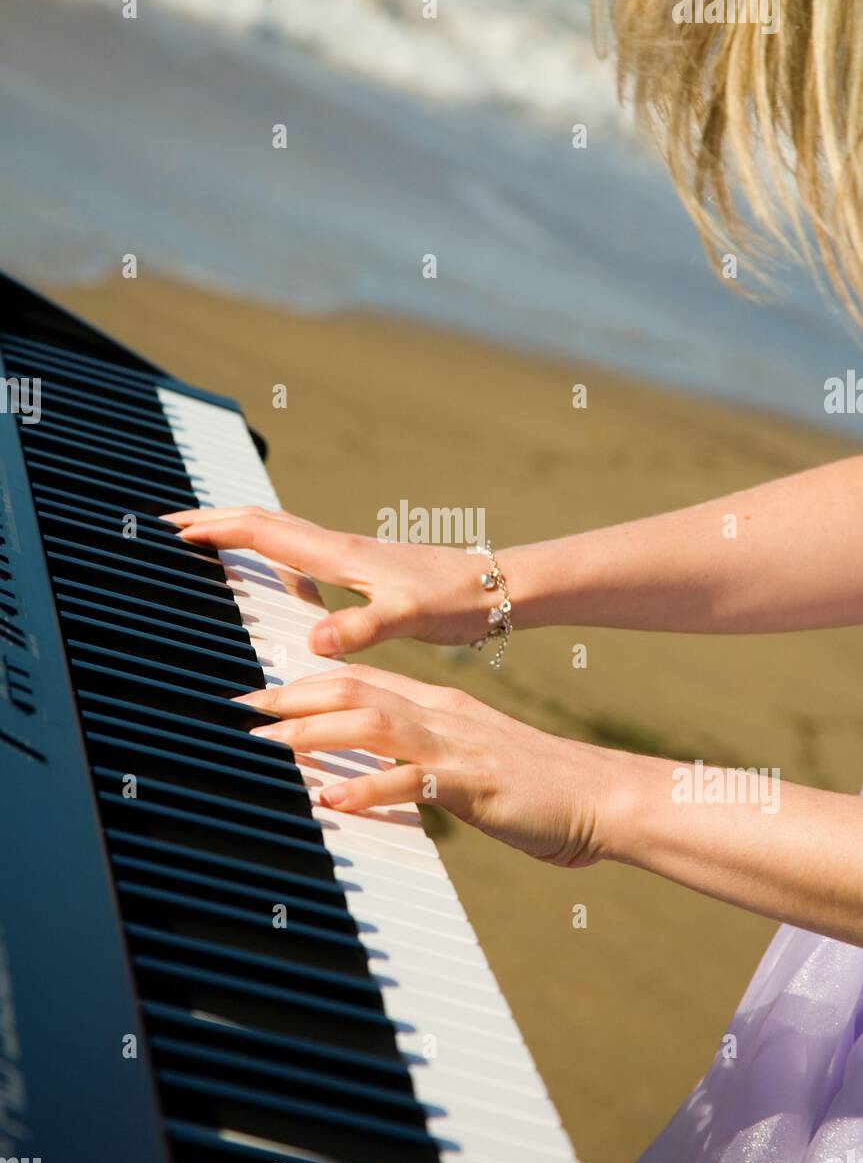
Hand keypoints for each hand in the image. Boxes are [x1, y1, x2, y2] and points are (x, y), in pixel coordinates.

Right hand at [163, 505, 497, 655]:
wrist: (497, 588)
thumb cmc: (457, 600)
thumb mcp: (408, 617)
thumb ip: (362, 628)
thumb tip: (314, 642)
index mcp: (340, 555)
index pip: (264, 531)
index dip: (217, 528)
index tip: (174, 528)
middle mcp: (340, 548)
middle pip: (264, 523)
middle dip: (216, 519)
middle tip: (173, 524)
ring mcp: (350, 556)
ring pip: (281, 533)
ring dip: (240, 530)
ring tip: (206, 537)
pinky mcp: (363, 570)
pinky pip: (301, 551)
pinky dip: (270, 549)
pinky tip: (270, 567)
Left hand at [236, 663, 621, 868]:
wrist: (598, 795)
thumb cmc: (530, 784)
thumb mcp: (460, 759)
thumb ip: (410, 755)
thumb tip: (354, 766)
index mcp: (435, 705)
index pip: (357, 681)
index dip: (300, 686)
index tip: (254, 698)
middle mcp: (439, 715)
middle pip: (353, 690)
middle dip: (290, 699)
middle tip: (240, 713)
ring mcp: (456, 745)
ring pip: (372, 723)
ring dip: (313, 733)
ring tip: (267, 747)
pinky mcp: (473, 783)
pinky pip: (412, 781)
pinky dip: (367, 787)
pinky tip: (331, 798)